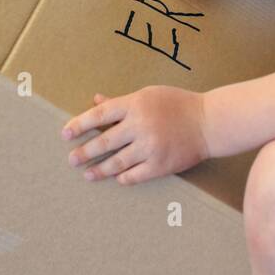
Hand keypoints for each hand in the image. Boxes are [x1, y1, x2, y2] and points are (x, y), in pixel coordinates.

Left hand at [62, 87, 210, 184]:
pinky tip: (116, 179)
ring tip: (88, 174)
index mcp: (135, 104)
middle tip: (71, 159)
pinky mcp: (160, 165)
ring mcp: (150, 147)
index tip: (65, 134)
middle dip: (84, 152)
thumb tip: (95, 100)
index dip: (79, 125)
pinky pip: (135, 175)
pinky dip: (123, 178)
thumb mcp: (148, 95)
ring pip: (116, 163)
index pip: (99, 115)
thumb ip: (121, 102)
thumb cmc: (178, 105)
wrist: (209, 122)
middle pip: (104, 142)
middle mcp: (140, 126)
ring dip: (99, 170)